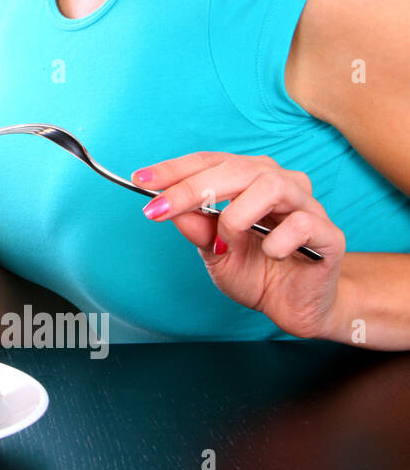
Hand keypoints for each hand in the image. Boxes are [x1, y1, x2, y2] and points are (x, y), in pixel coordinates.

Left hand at [133, 152, 346, 338]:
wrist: (296, 307)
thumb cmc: (256, 272)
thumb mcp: (215, 253)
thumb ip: (197, 229)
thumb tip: (170, 208)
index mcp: (249, 180)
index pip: (210, 162)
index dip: (174, 169)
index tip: (141, 179)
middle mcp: (279, 184)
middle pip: (236, 168)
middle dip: (192, 188)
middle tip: (160, 209)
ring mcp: (306, 206)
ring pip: (271, 185)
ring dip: (237, 214)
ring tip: (227, 241)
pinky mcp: (328, 234)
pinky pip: (302, 224)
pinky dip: (277, 241)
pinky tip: (271, 255)